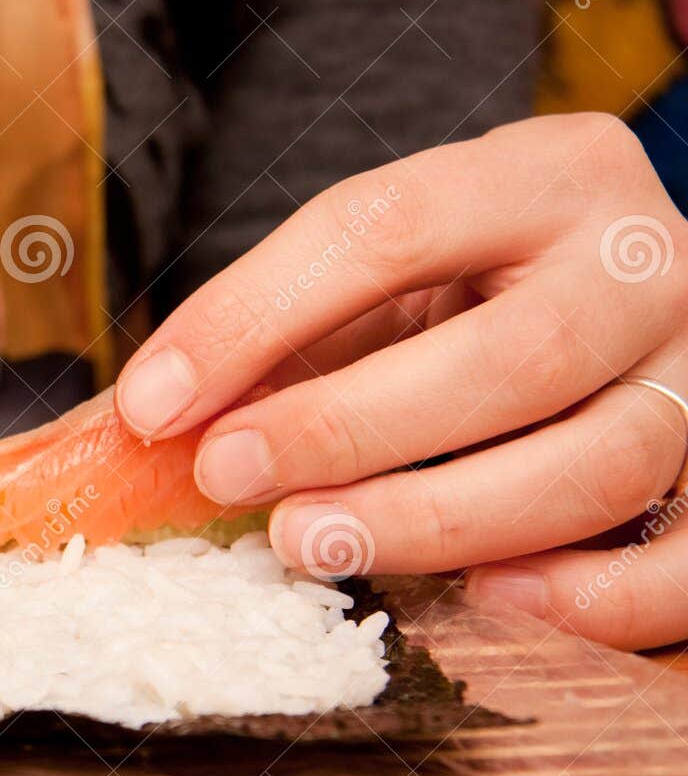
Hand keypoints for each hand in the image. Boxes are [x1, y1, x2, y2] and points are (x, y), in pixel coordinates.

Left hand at [115, 113, 687, 649]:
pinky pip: (687, 559)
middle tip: (228, 477)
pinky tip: (487, 600)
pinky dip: (593, 598)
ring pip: (601, 462)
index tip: (154, 402)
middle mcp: (644, 263)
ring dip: (439, 520)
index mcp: (544, 175)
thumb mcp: (378, 275)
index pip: (388, 228)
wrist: (604, 287)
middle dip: (348, 428)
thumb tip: (142, 423)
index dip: (255, 317)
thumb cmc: (464, 288)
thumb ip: (281, 330)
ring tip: (308, 545)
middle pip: (515, 355)